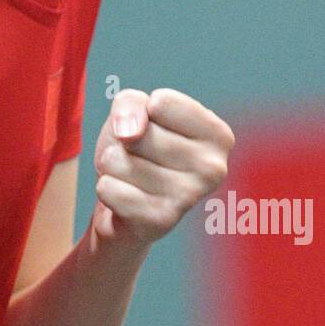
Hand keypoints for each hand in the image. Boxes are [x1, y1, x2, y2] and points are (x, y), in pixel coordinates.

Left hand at [92, 87, 234, 246]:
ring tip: (131, 178)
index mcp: (218, 135)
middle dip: (124, 143)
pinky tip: (124, 197)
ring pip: (118, 161)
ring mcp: (189, 197)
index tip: (152, 129)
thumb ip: (130, 102)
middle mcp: (214, 168)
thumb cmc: (137, 149)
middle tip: (138, 158)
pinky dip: (106, 188)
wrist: (124, 204)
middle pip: (138, 135)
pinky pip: (107, 188)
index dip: (143, 112)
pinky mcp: (160, 222)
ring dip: (112, 166)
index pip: (161, 102)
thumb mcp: (133, 110)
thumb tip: (130, 134)